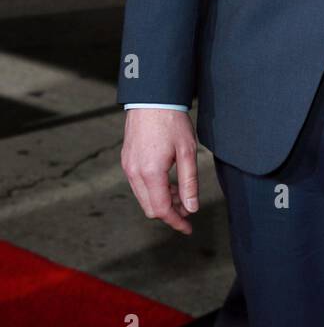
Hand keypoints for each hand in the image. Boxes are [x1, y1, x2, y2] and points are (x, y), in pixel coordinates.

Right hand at [121, 108, 199, 234]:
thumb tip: (191, 208)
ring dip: (162, 201)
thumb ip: (189, 182)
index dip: (176, 222)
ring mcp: (128, 166)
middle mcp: (134, 173)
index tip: (188, 228)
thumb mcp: (187, 152)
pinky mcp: (127, 160)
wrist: (152, 98)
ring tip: (181, 194)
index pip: (161, 210)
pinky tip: (168, 182)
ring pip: (143, 197)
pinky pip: (138, 184)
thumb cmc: (171, 121)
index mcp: (150, 173)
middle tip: (188, 209)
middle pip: (150, 208)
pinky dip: (153, 190)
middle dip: (170, 213)